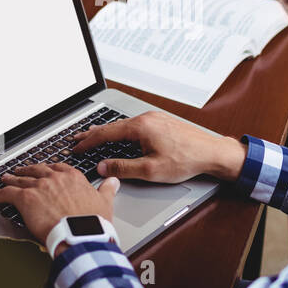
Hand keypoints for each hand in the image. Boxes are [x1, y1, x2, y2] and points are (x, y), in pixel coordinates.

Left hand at [0, 163, 119, 246]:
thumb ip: (107, 189)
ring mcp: (39, 187)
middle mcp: (55, 178)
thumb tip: (113, 181)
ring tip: (4, 180)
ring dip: (11, 180)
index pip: (58, 168)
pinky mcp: (25, 198)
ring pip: (20, 180)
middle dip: (27, 172)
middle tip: (21, 172)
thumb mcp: (105, 202)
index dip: (50, 170)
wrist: (80, 234)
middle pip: (37, 171)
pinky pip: (6, 194)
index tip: (47, 171)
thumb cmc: (92, 223)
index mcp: (73, 178)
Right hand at [70, 110, 246, 183]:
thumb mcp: (150, 169)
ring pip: (123, 125)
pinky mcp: (161, 123)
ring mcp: (154, 118)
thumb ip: (123, 168)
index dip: (88, 142)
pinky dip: (121, 131)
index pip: (105, 133)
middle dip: (93, 134)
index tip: (76, 147)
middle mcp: (146, 118)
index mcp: (140, 126)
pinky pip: (134, 126)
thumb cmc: (186, 160)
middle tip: (76, 138)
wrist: (212, 153)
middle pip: (112, 126)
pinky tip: (119, 136)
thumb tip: (102, 167)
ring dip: (107, 132)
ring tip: (93, 137)